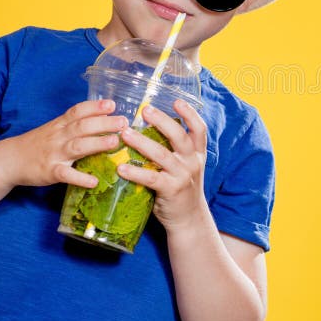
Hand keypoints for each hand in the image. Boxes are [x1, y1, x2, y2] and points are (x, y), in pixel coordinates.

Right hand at [4, 99, 127, 187]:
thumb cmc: (38, 143)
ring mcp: (54, 154)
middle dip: (104, 123)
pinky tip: (94, 181)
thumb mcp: (55, 128)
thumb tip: (105, 118)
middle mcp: (58, 137)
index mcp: (60, 125)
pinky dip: (80, 178)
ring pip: (77, 147)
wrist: (9, 160)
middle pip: (82, 127)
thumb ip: (75, 123)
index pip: (78, 111)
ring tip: (114, 142)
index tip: (112, 104)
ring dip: (96, 144)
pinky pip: (66, 175)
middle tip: (123, 122)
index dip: (95, 107)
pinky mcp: (49, 172)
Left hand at [116, 99, 208, 230]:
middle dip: (162, 121)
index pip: (199, 129)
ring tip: (125, 134)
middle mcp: (193, 162)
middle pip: (180, 136)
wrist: (189, 219)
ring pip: (162, 154)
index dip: (189, 114)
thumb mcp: (184, 167)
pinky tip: (121, 167)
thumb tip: (144, 130)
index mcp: (197, 154)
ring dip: (142, 143)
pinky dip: (135, 172)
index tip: (176, 101)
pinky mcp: (171, 190)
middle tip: (145, 110)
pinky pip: (151, 178)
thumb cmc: (180, 189)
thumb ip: (172, 151)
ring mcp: (183, 176)